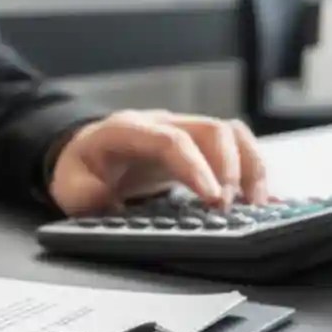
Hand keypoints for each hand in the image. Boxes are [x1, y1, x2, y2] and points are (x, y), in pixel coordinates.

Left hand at [48, 110, 268, 213]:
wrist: (87, 153)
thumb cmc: (81, 169)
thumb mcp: (69, 185)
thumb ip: (85, 194)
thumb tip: (108, 203)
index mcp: (130, 130)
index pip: (172, 140)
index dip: (196, 167)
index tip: (212, 198)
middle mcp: (164, 124)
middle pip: (212, 130)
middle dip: (229, 168)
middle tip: (229, 208)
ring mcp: (185, 131)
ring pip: (232, 135)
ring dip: (249, 167)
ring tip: (255, 204)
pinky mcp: (199, 148)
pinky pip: (236, 149)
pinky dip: (252, 171)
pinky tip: (262, 198)